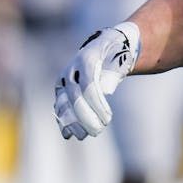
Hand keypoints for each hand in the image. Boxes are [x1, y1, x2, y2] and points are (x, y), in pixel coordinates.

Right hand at [53, 22, 140, 139]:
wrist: (105, 46)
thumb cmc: (117, 52)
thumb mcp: (122, 55)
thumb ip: (116, 70)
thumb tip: (106, 90)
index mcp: (87, 58)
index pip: (89, 84)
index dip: (97, 103)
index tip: (108, 119)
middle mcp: (72, 69)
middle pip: (75, 96)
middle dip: (85, 116)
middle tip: (98, 130)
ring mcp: (65, 80)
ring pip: (64, 103)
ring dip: (72, 121)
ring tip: (83, 136)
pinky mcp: (62, 90)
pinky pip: (61, 106)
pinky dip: (64, 120)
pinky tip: (69, 134)